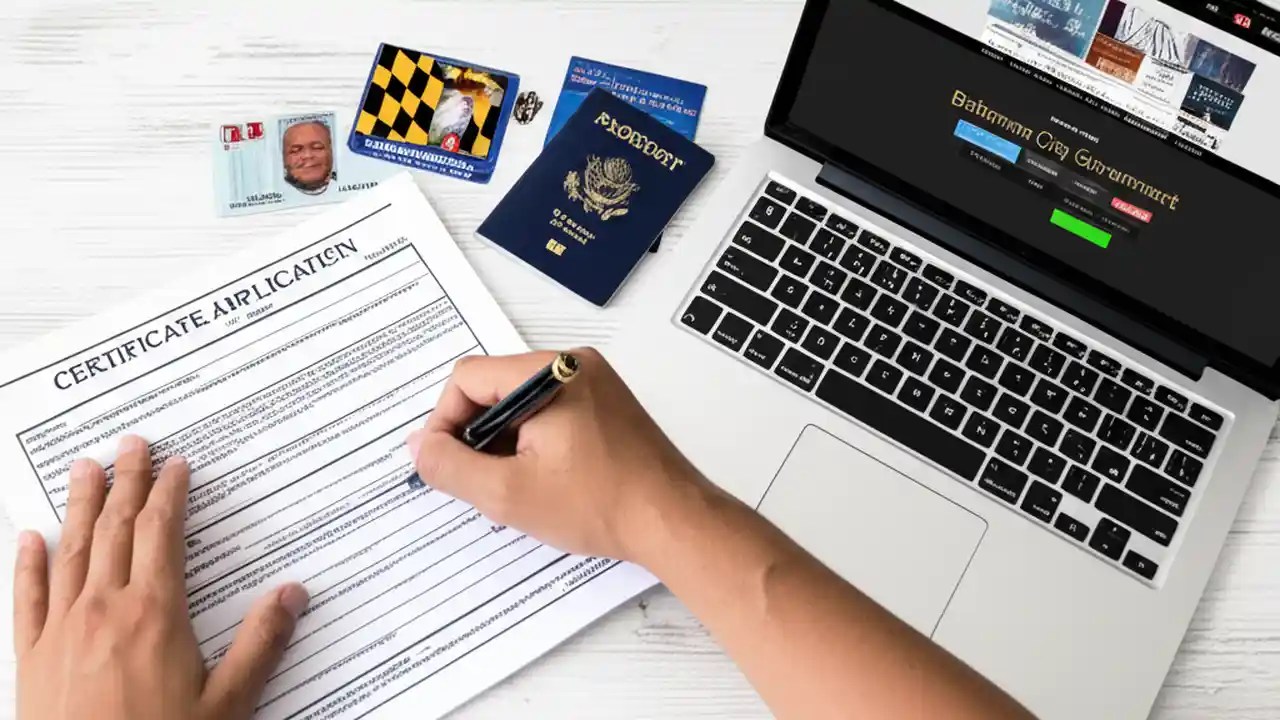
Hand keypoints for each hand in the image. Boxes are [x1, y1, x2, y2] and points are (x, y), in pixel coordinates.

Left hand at [13, 435, 309, 719]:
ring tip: (83, 468)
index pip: (161, 534)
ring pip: (69, 551)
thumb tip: (294, 594)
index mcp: (155, 615)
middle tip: (132, 446)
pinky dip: (28, 563)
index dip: (169, 494)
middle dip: (126, 483)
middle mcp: (103, 611)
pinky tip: (28, 539)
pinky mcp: (31, 658)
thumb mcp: (228, 703)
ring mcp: (61, 631)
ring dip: (79, 506)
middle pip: (114, 529)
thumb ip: (261, 644)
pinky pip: (28, 598)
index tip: (177, 466)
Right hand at [406, 348, 707, 561]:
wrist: (673, 521)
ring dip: (505, 443)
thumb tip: (419, 447)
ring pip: (521, 404)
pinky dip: (533, 443)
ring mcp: (594, 384)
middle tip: (482, 483)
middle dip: (477, 436)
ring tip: (517, 487)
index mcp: (550, 372)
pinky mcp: (606, 406)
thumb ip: (452, 466)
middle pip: (494, 387)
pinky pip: (550, 412)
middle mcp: (574, 366)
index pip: (468, 379)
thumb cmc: (601, 504)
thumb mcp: (509, 493)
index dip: (445, 422)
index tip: (444, 465)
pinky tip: (542, 481)